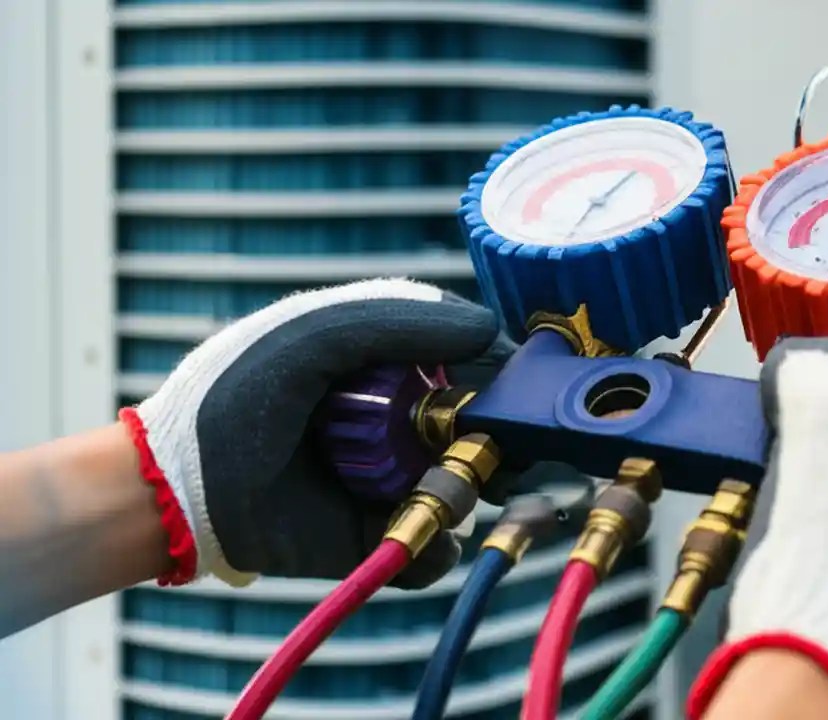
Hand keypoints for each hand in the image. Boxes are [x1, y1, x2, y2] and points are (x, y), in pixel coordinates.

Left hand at [121, 279, 513, 588]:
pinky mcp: (377, 537)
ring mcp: (393, 482)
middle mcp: (401, 422)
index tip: (514, 380)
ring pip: (471, 489)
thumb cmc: (236, 395)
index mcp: (387, 364)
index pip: (467, 361)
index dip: (496, 369)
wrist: (175, 489)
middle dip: (499, 437)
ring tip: (435, 483)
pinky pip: (436, 552)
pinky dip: (436, 546)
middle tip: (495, 442)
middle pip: (484, 429)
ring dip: (469, 489)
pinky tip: (408, 526)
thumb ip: (396, 319)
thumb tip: (487, 329)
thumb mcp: (313, 335)